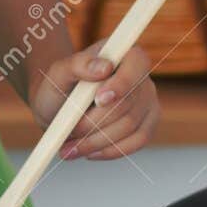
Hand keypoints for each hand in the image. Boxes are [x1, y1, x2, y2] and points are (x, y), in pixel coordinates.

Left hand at [30, 41, 158, 158]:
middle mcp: (142, 76)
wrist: (58, 106)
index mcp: (124, 53)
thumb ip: (78, 65)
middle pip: (128, 104)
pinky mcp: (147, 125)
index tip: (99, 99)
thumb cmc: (58, 86)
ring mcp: (148, 102)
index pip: (136, 65)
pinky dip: (111, 151)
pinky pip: (137, 142)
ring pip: (131, 127)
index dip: (121, 84)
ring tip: (70, 148)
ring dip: (98, 141)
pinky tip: (89, 153)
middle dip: (96, 122)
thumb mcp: (58, 73)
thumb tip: (104, 67)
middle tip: (69, 132)